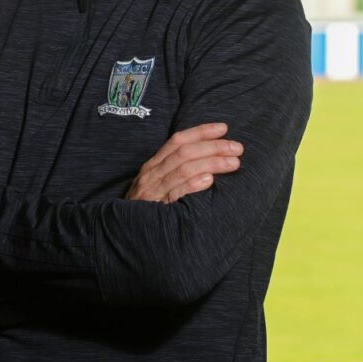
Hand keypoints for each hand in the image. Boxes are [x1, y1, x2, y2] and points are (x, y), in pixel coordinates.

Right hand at [126, 122, 241, 202]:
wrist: (125, 233)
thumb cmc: (147, 207)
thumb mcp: (157, 184)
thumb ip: (176, 171)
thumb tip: (208, 159)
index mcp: (153, 165)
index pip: (178, 141)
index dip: (201, 132)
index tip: (223, 128)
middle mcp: (152, 174)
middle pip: (184, 152)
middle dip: (213, 147)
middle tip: (237, 148)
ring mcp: (153, 190)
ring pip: (184, 169)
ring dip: (211, 163)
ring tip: (233, 163)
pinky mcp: (156, 209)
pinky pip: (175, 193)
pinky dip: (193, 184)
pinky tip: (209, 180)